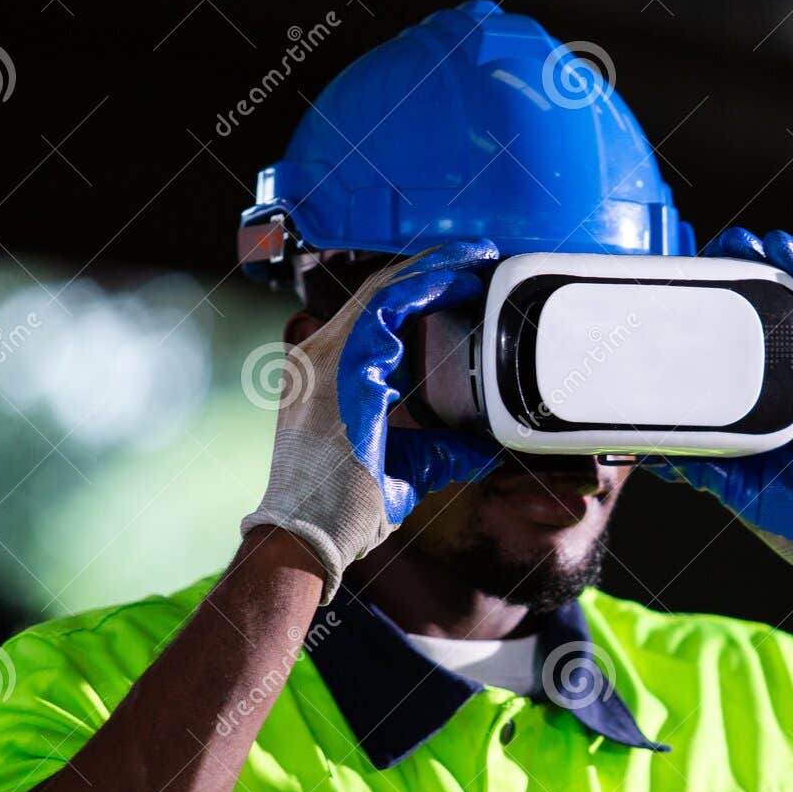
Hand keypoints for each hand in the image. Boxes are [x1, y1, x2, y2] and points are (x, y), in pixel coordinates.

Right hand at [242, 242, 502, 599]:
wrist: (308, 536)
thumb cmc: (344, 511)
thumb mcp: (406, 471)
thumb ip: (440, 451)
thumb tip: (484, 449)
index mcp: (327, 376)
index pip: (373, 315)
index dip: (417, 290)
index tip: (462, 281)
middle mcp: (320, 357)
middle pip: (379, 292)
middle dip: (431, 268)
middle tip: (477, 255)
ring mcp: (327, 358)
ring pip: (384, 289)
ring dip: (435, 267)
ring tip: (476, 256)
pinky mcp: (344, 366)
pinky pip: (388, 306)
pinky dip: (427, 286)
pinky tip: (460, 278)